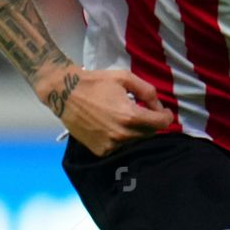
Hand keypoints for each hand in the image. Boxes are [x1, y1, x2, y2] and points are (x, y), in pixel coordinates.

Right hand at [35, 64, 173, 155]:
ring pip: (135, 140)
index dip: (166, 116)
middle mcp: (122, 134)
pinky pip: (121, 147)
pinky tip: (113, 125)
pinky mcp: (101, 151)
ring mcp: (111, 145)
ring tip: (125, 116)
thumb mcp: (125, 78)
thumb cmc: (95, 82)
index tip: (164, 112)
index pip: (161, 123)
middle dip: (150, 122)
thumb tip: (158, 107)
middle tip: (143, 110)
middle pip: (149, 133)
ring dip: (136, 130)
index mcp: (130, 116)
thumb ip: (147, 91)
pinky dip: (122, 138)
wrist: (64, 93)